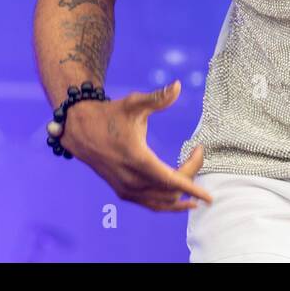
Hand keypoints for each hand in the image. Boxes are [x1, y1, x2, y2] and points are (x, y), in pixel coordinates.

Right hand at [61, 79, 213, 211]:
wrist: (80, 129)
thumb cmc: (110, 114)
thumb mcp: (133, 103)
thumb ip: (157, 98)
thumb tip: (178, 85)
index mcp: (137, 158)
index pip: (170, 180)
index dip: (191, 188)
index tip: (209, 197)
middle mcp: (131, 179)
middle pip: (171, 189)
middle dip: (190, 174)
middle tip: (198, 152)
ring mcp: (126, 189)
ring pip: (162, 202)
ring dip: (181, 194)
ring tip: (195, 180)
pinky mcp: (123, 192)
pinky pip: (151, 204)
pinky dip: (168, 204)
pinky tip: (182, 201)